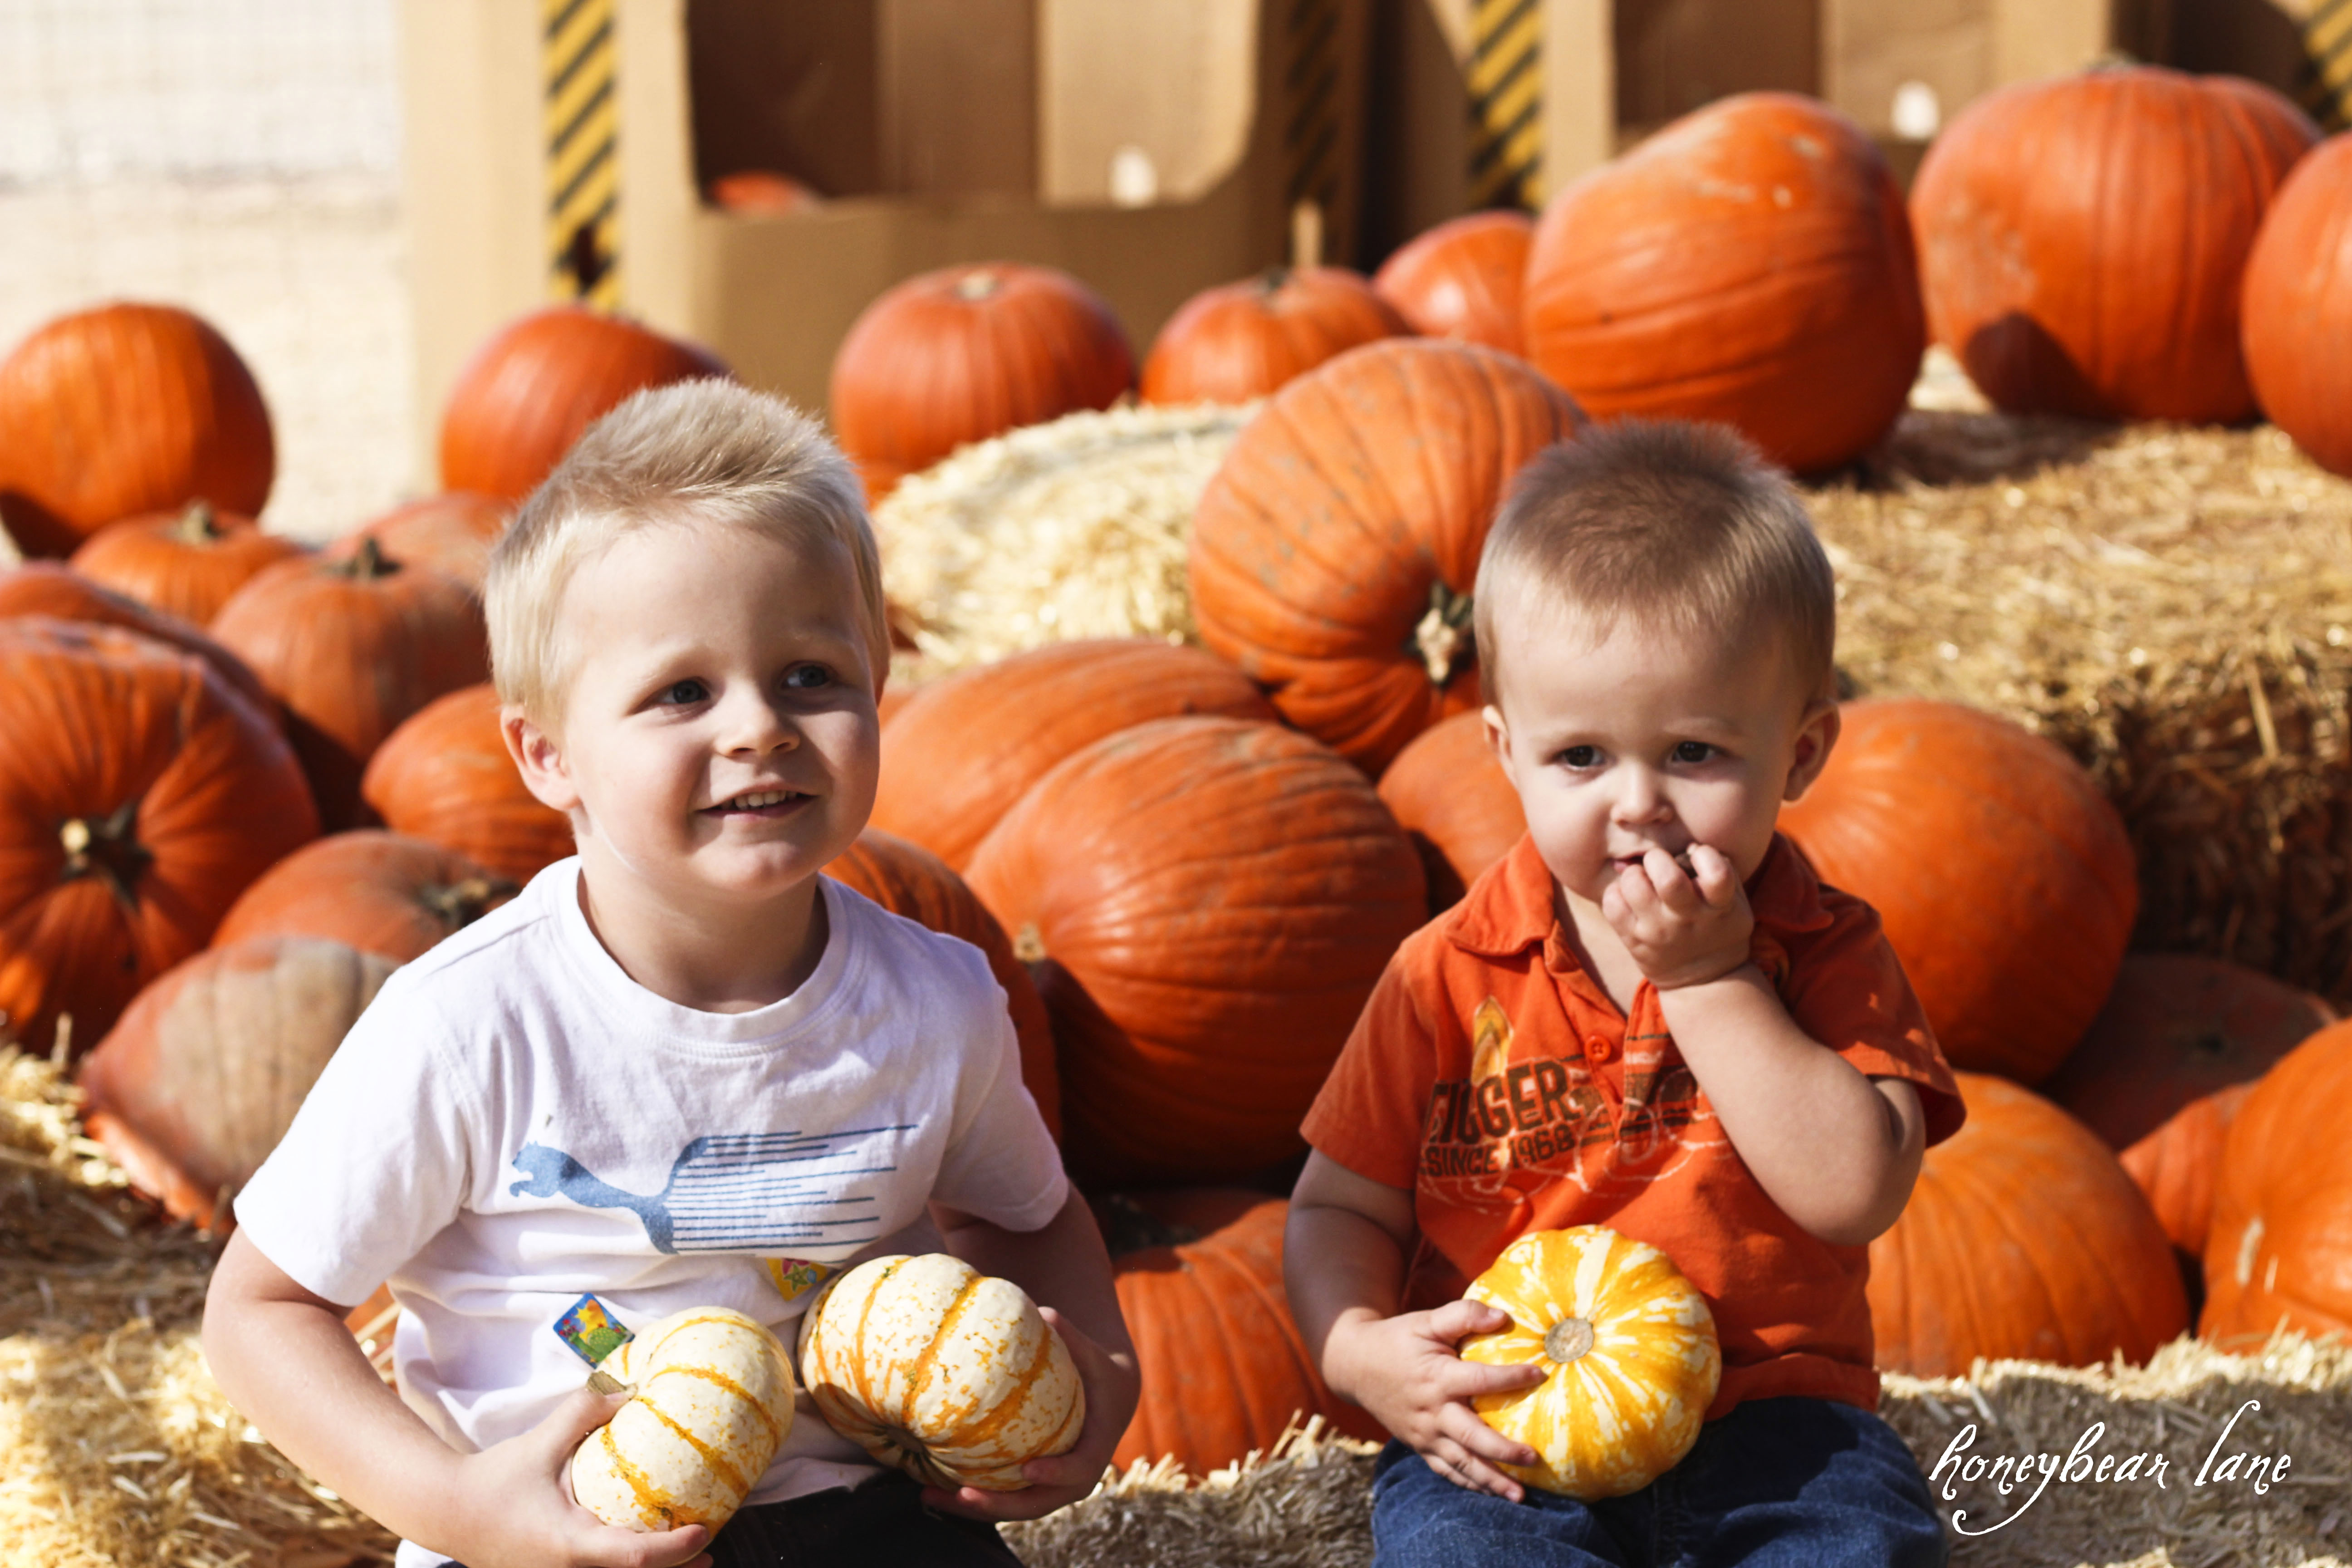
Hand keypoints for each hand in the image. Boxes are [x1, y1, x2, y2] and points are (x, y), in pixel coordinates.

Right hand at [441, 1386, 713, 1567]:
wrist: (447, 1511)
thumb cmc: (494, 1478)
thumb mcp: (541, 1441)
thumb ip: (585, 1411)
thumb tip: (629, 1386)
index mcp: (571, 1545)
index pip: (636, 1558)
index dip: (676, 1551)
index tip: (705, 1531)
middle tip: (709, 1546)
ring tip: (688, 1553)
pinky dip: (624, 1566)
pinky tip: (639, 1546)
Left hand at [920, 1305, 1140, 1521]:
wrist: (1106, 1397)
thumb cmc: (1095, 1370)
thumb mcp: (1090, 1352)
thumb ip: (1068, 1335)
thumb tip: (1041, 1313)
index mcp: (1095, 1448)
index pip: (1080, 1470)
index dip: (1057, 1474)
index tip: (1029, 1470)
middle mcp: (1073, 1476)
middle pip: (1038, 1504)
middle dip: (1000, 1505)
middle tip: (963, 1494)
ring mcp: (1051, 1485)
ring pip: (1013, 1508)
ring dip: (973, 1507)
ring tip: (929, 1496)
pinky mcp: (1030, 1485)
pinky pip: (1001, 1497)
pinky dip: (970, 1495)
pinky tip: (932, 1485)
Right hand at [1326, 1299, 1547, 1501]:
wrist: (1355, 1365)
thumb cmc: (1398, 1340)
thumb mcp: (1426, 1321)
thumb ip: (1463, 1315)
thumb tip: (1502, 1316)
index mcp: (1436, 1377)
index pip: (1480, 1380)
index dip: (1511, 1378)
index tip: (1541, 1374)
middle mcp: (1431, 1411)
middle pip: (1472, 1437)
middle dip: (1504, 1451)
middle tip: (1533, 1458)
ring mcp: (1424, 1434)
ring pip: (1461, 1463)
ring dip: (1490, 1481)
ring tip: (1519, 1497)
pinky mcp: (1419, 1446)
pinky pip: (1446, 1470)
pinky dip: (1469, 1484)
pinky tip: (1493, 1494)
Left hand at [1602, 844, 1752, 989]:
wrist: (1704, 982)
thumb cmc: (1719, 928)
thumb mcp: (1735, 904)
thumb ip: (1721, 870)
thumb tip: (1688, 846)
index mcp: (1719, 908)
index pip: (1717, 874)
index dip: (1706, 855)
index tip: (1697, 855)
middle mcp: (1687, 920)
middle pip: (1667, 879)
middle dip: (1658, 859)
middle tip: (1658, 863)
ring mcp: (1658, 932)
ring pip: (1634, 887)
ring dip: (1633, 873)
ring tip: (1641, 879)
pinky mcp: (1634, 940)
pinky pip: (1612, 905)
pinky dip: (1615, 892)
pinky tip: (1628, 895)